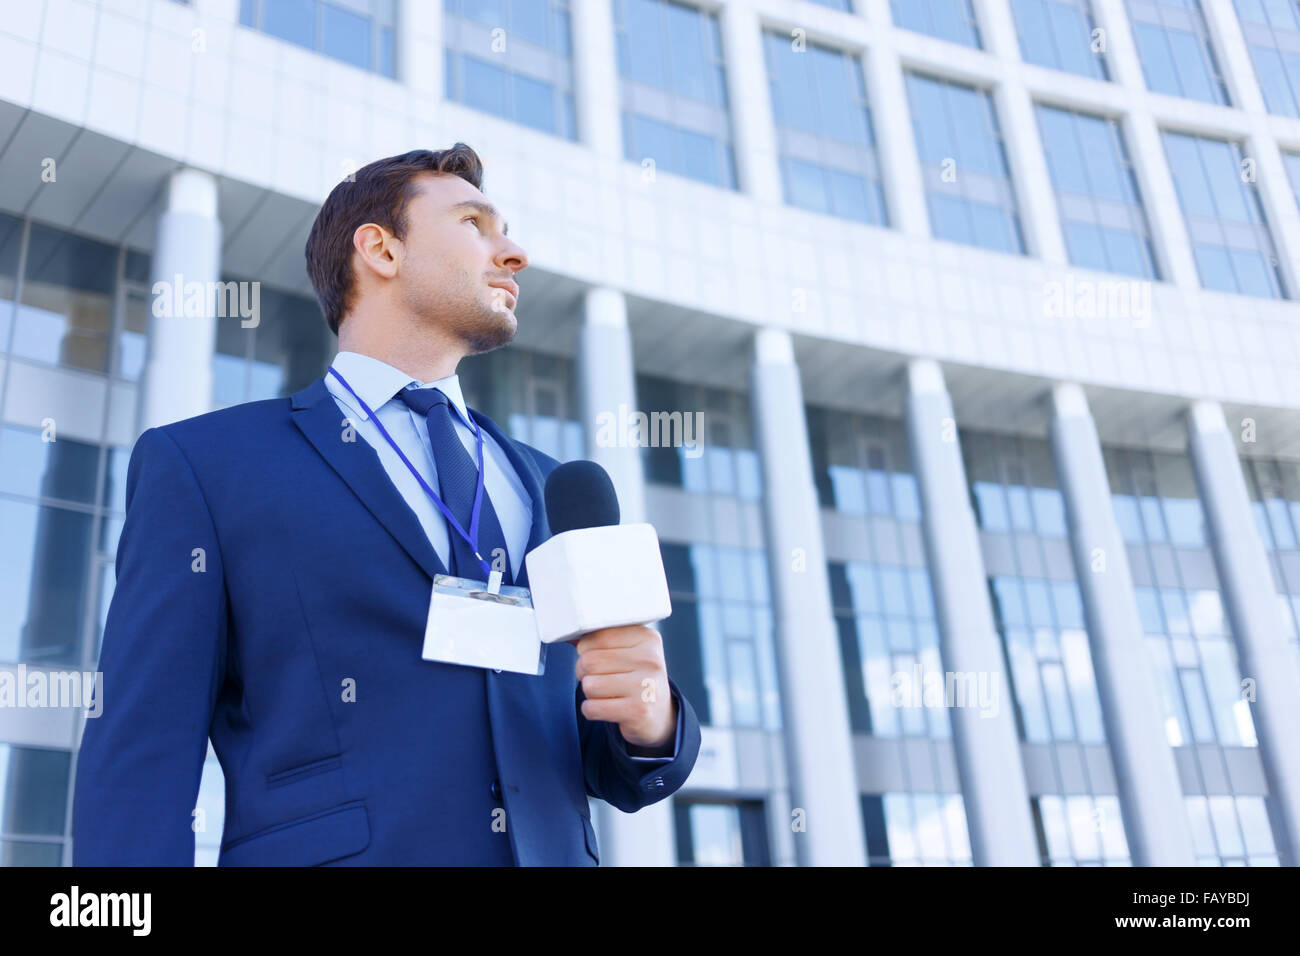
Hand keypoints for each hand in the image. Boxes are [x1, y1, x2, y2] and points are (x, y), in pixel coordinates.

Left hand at [574, 624, 675, 751]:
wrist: (659, 715)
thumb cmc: (635, 678)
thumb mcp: (628, 652)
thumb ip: (601, 639)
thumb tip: (570, 636)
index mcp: (647, 638)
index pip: (596, 636)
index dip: (586, 650)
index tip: (600, 659)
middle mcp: (649, 659)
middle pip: (589, 661)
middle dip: (585, 672)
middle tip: (601, 679)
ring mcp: (645, 686)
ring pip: (588, 685)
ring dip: (590, 693)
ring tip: (608, 693)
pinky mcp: (637, 711)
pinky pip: (592, 708)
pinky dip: (591, 710)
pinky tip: (607, 708)